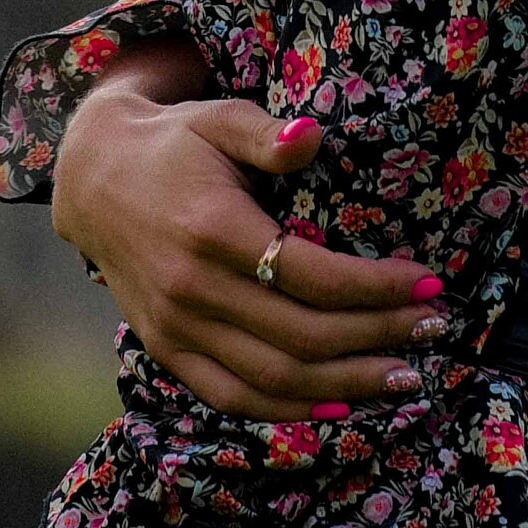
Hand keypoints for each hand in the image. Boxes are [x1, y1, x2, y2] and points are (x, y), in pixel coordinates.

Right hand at [52, 47, 444, 419]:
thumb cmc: (174, 142)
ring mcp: (176, 327)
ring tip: (405, 375)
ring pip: (274, 377)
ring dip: (347, 383)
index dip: (376, 287)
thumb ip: (267, 134)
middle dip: (379, 336)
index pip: (312, 276)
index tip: (428, 282)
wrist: (94, 178)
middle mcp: (193, 289)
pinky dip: (288, 409)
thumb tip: (313, 136)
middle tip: (434, 328)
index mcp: (214, 229)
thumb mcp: (219, 118)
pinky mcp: (167, 349)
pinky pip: (232, 395)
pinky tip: (337, 403)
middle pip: (304, 335)